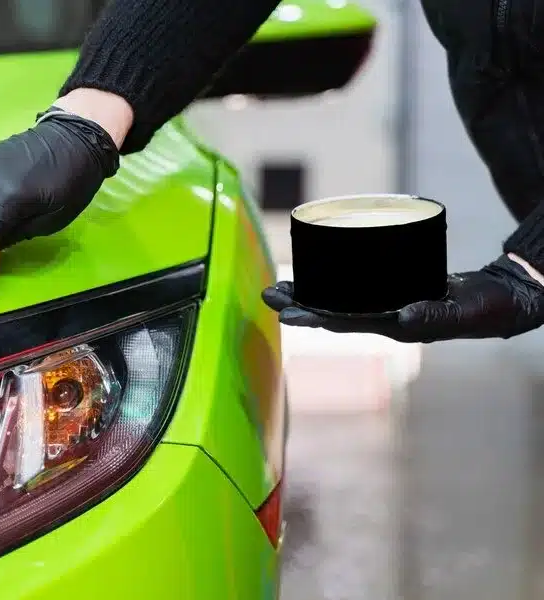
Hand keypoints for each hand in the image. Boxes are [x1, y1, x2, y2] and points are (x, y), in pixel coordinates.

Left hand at [261, 255, 543, 342]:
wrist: (508, 298)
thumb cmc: (490, 308)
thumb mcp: (466, 310)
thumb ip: (435, 314)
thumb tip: (401, 316)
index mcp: (399, 326)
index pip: (346, 321)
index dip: (314, 315)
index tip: (286, 311)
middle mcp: (389, 320)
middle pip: (334, 313)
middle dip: (300, 304)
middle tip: (268, 294)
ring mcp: (390, 308)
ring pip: (341, 302)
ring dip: (311, 294)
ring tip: (282, 286)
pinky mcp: (396, 292)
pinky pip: (356, 291)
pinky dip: (334, 283)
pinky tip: (320, 275)